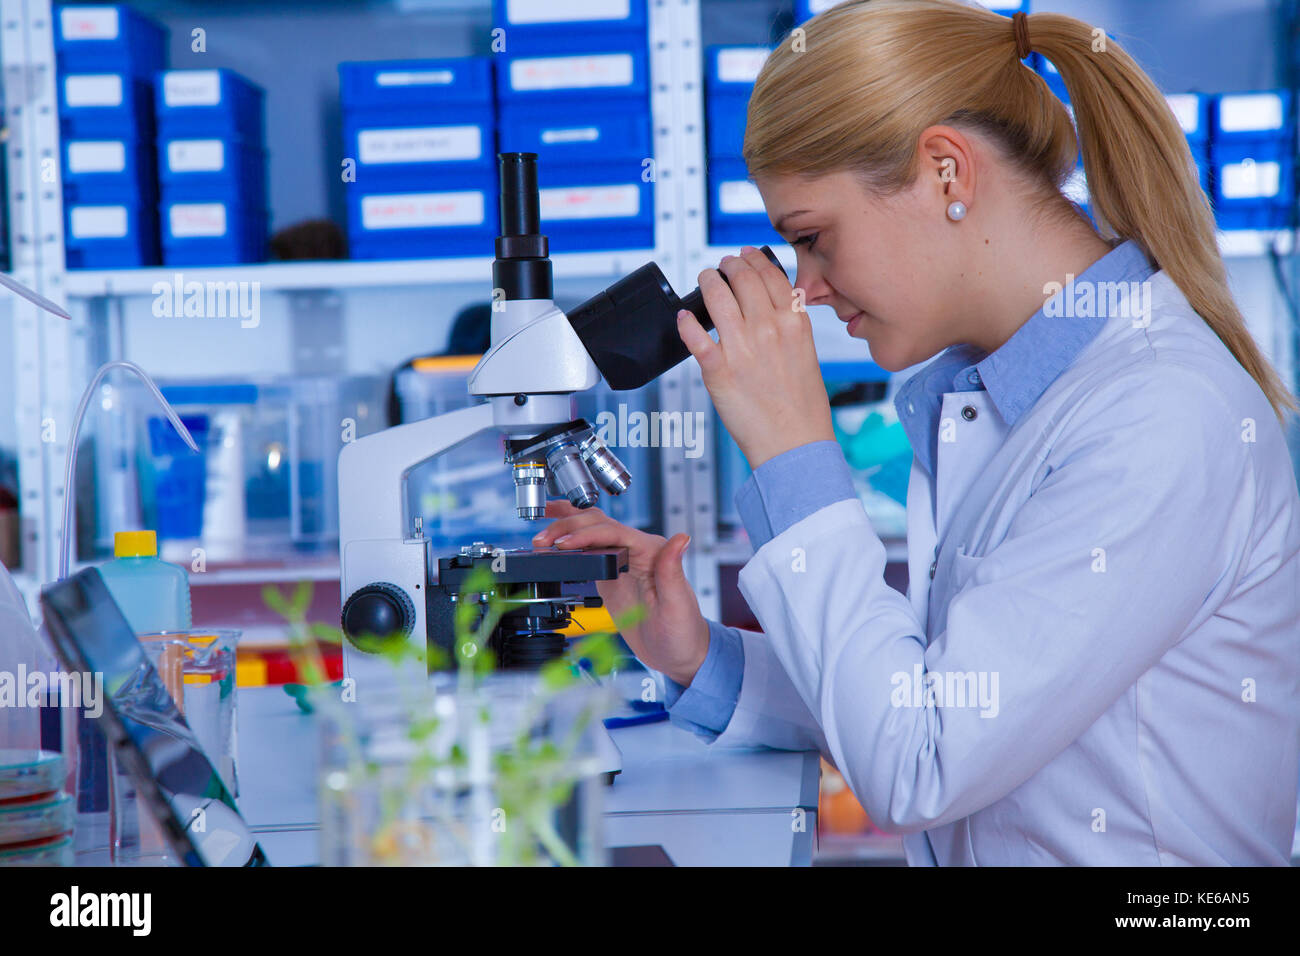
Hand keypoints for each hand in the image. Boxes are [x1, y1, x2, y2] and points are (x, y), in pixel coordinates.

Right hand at [531, 500, 709, 686]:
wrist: (677, 653)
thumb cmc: (682, 633)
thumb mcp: (678, 606)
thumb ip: (673, 571)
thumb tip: (680, 538)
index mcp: (653, 553)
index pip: (614, 533)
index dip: (586, 534)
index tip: (564, 543)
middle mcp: (637, 551)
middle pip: (598, 524)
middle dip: (569, 527)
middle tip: (544, 541)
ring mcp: (622, 561)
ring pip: (590, 530)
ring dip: (565, 528)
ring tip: (540, 535)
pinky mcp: (610, 574)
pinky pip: (587, 549)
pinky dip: (569, 542)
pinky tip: (553, 540)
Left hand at [677, 246, 834, 468]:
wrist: (794, 443)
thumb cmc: (802, 407)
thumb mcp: (807, 353)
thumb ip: (790, 325)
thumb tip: (772, 306)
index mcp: (794, 323)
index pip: (770, 275)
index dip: (753, 260)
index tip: (744, 255)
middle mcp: (768, 329)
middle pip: (742, 279)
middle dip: (728, 266)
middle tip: (722, 266)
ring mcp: (742, 347)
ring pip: (716, 296)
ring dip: (707, 282)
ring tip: (704, 280)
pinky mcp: (718, 368)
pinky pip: (695, 334)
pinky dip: (686, 321)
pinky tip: (684, 317)